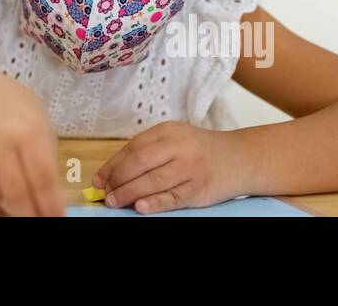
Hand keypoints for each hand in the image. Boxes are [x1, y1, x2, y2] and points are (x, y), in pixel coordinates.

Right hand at [0, 72, 63, 215]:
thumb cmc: (21, 119)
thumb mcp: (42, 134)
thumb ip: (44, 170)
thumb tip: (49, 210)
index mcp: (29, 130)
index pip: (42, 179)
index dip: (49, 206)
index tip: (53, 221)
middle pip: (13, 189)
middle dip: (26, 214)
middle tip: (31, 220)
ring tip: (0, 202)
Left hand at [92, 121, 250, 212]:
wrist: (239, 157)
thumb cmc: (199, 150)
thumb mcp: (175, 140)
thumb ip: (149, 152)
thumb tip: (115, 174)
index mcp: (167, 131)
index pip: (132, 148)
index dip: (112, 166)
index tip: (99, 180)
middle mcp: (178, 146)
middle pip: (140, 163)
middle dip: (118, 180)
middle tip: (104, 193)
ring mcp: (190, 167)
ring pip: (153, 181)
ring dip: (129, 193)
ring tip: (114, 202)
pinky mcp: (200, 188)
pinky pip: (173, 197)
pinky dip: (155, 203)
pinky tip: (140, 207)